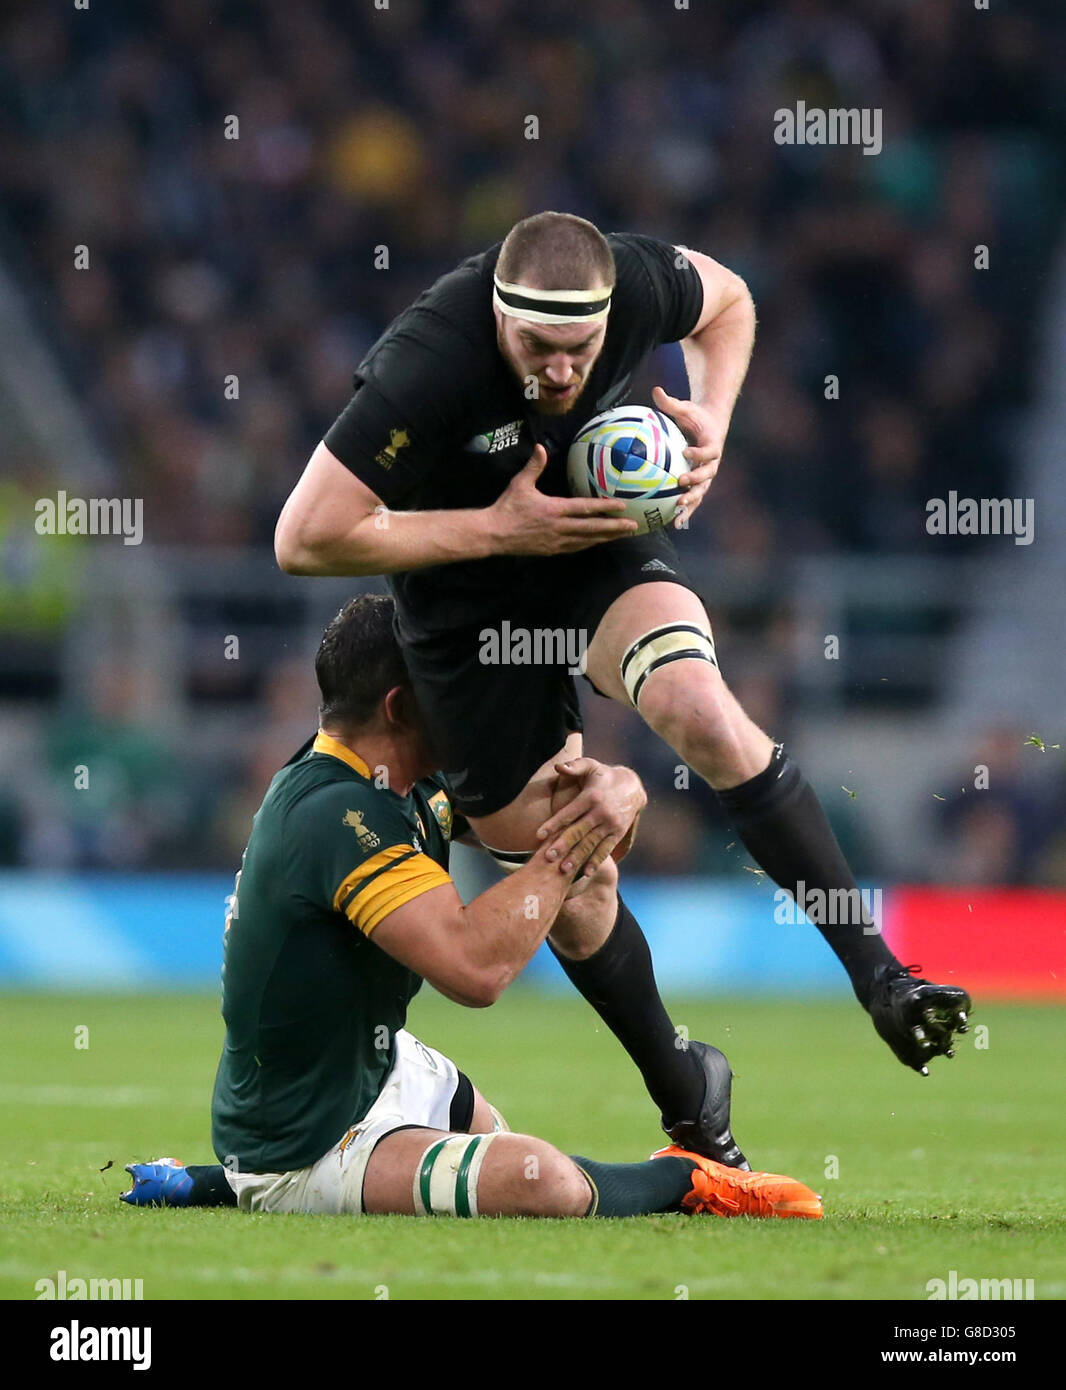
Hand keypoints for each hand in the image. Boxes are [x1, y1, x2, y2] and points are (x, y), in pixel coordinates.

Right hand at [488, 446, 637, 555]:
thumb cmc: (507, 507)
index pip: (584, 508)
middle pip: (592, 528)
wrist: (494, 534)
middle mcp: (559, 527)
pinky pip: (576, 548)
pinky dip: (590, 544)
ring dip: (606, 538)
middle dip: (614, 528)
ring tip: (622, 535)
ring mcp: (557, 541)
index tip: (621, 506)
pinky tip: (598, 542)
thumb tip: (541, 447)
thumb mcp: (520, 484)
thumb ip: (534, 466)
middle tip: (633, 527)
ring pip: (587, 540)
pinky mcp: (552, 550)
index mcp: (554, 510)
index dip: (604, 507)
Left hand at [535, 758, 646, 879]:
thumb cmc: (605, 776)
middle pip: (579, 831)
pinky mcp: (617, 833)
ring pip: (591, 843)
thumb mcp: (591, 766)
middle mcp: (601, 812)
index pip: (569, 812)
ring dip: (577, 857)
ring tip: (563, 869)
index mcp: (591, 797)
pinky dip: (596, 861)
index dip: (554, 824)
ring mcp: (610, 824)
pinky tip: (585, 872)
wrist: (633, 786)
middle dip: (563, 844)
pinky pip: (606, 849)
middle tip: (548, 857)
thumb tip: (558, 767)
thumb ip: (575, 766)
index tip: (539, 835)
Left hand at [651, 386, 725, 527]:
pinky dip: (684, 511)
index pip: (708, 450)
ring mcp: (707, 475)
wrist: (711, 426)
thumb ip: (671, 402)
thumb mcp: (685, 408)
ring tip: (677, 515)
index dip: (699, 452)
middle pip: (707, 475)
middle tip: (680, 485)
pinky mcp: (700, 484)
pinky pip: (693, 499)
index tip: (687, 452)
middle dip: (695, 482)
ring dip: (691, 504)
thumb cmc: (696, 416)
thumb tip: (656, 390)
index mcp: (712, 444)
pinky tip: (671, 524)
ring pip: (701, 492)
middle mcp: (712, 462)